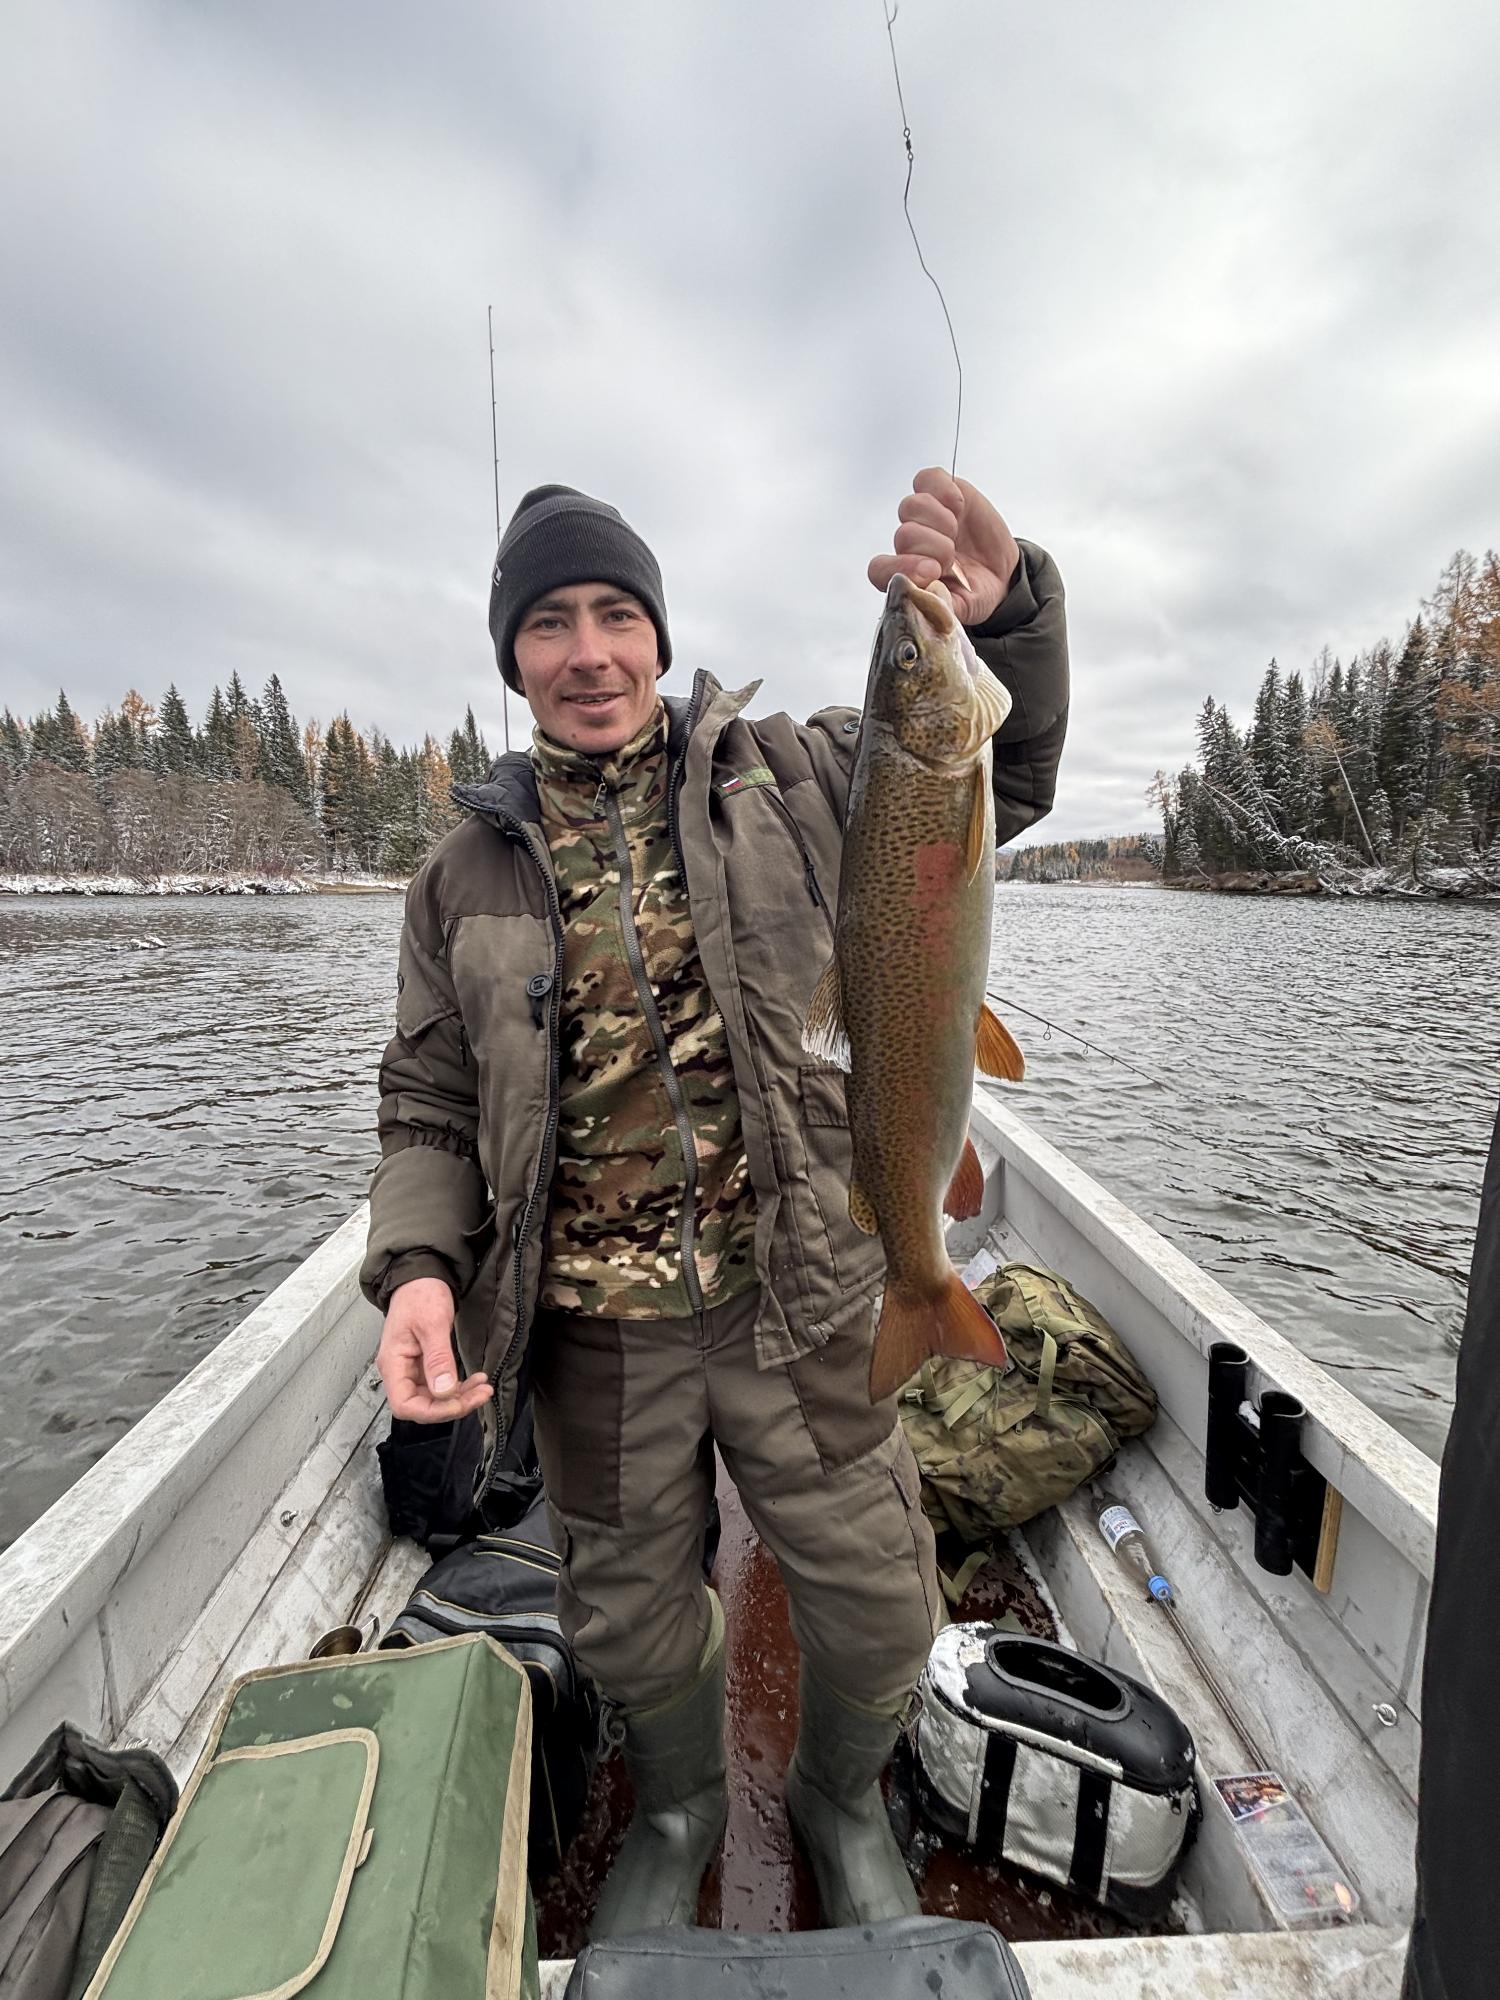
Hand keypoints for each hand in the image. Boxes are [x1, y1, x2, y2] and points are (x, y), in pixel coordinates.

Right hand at [377, 1276, 492, 1422]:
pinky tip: (474, 1381)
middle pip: (421, 1405)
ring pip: (433, 1398)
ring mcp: (410, 1368)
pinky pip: (439, 1385)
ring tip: (483, 1388)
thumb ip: (438, 1358)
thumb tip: (443, 1390)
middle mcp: (398, 1370)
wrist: (421, 1276)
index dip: (432, 1411)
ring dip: (459, 1398)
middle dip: (452, 1405)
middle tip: (481, 1394)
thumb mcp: (432, 1324)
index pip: (405, 1405)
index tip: (459, 1403)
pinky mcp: (423, 1365)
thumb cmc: (420, 1294)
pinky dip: (458, 1387)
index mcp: (393, 1363)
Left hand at [867, 468, 1021, 626]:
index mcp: (905, 576)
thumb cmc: (974, 592)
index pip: (879, 570)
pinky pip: (927, 479)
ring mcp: (923, 517)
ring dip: (941, 522)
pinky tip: (958, 506)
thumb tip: (934, 599)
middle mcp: (908, 546)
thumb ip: (946, 607)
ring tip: (956, 533)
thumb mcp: (963, 609)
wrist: (1000, 573)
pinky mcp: (941, 493)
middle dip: (936, 547)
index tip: (933, 572)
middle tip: (953, 558)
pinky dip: (944, 490)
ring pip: (912, 506)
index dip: (903, 567)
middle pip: (904, 535)